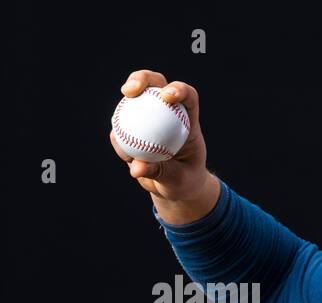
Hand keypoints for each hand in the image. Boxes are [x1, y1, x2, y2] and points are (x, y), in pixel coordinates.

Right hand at [108, 70, 209, 205]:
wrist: (174, 188)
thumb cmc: (185, 182)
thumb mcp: (178, 180)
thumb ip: (160, 172)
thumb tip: (136, 168)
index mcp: (188, 121)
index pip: (188, 97)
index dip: (179, 90)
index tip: (167, 97)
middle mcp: (168, 113)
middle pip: (155, 84)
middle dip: (141, 79)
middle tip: (129, 91)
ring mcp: (148, 118)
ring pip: (133, 99)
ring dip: (122, 107)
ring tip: (121, 135)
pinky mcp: (131, 128)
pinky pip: (120, 127)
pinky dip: (118, 140)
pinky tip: (126, 157)